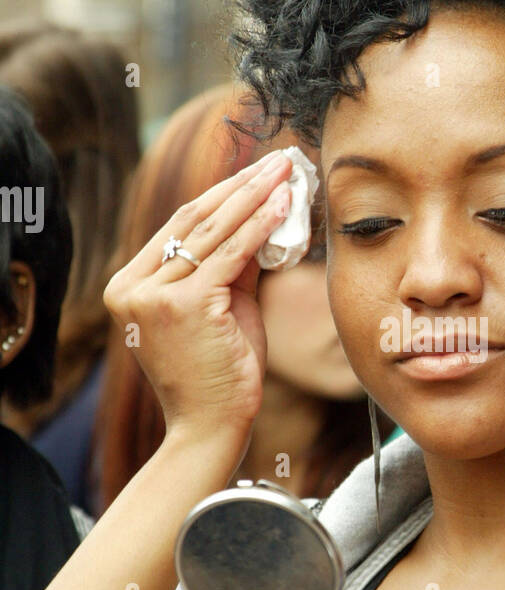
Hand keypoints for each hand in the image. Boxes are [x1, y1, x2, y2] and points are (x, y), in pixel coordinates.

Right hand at [103, 150, 296, 452]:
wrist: (211, 429)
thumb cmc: (220, 375)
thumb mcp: (223, 308)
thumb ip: (233, 265)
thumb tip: (264, 218)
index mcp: (130, 286)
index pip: (180, 226)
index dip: (223, 195)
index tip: (258, 172)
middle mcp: (133, 287)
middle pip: (194, 220)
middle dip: (242, 186)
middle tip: (279, 160)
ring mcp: (154, 295)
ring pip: (212, 232)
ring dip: (255, 197)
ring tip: (287, 172)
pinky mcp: (184, 305)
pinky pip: (230, 255)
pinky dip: (260, 227)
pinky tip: (284, 204)